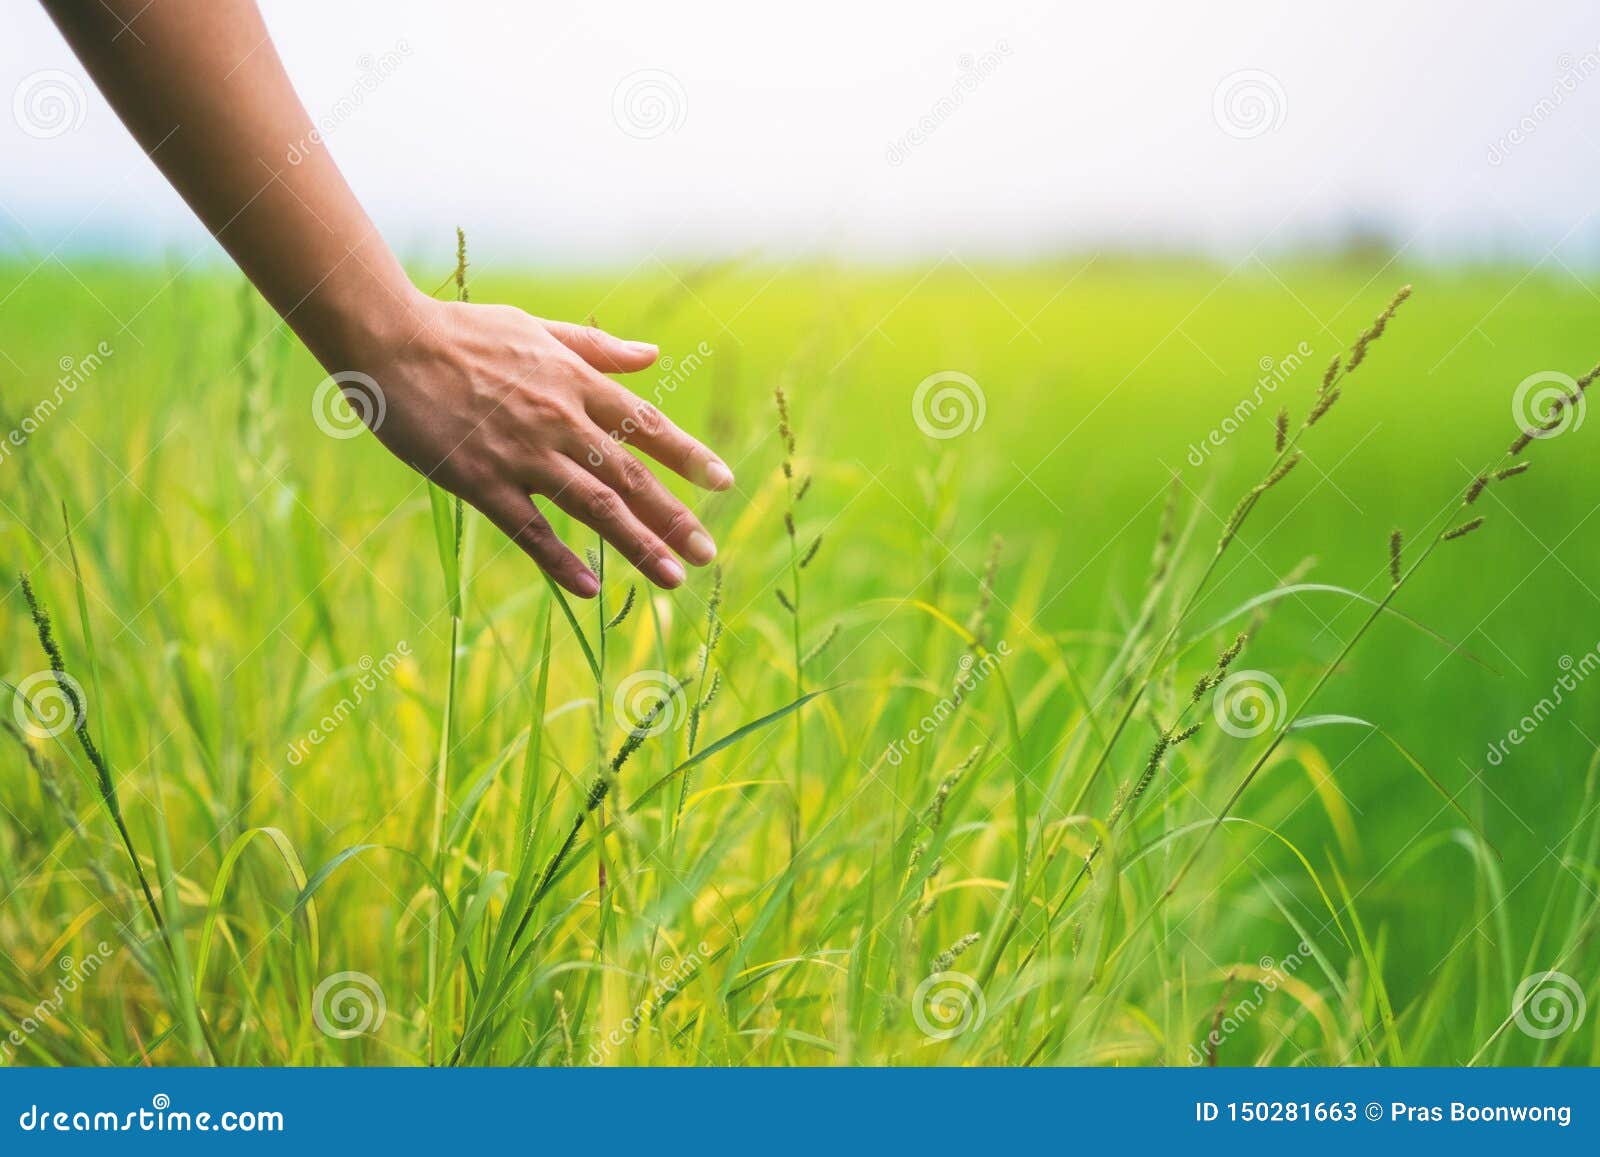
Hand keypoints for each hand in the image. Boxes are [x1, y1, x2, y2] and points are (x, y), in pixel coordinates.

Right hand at [345, 292, 731, 597]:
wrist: (391, 338)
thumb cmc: (463, 332)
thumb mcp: (537, 329)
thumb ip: (597, 348)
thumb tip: (652, 355)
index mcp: (576, 382)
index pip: (647, 425)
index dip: (688, 456)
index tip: (723, 483)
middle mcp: (559, 420)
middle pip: (630, 476)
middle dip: (673, 517)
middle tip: (706, 552)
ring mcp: (521, 453)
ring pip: (593, 507)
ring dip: (637, 545)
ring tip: (672, 577)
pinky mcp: (480, 479)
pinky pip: (529, 529)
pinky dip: (560, 561)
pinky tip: (589, 589)